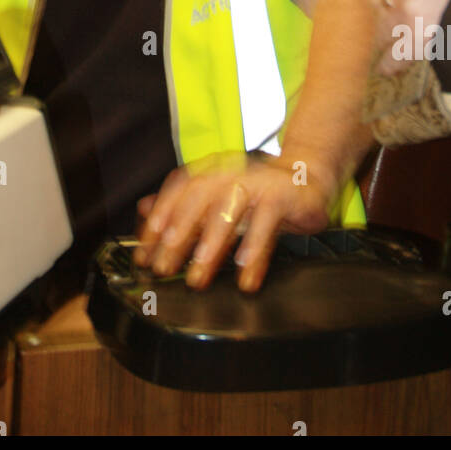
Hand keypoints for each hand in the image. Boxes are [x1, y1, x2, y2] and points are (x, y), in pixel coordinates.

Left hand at [133, 149, 338, 293]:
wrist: (307, 178)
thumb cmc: (257, 194)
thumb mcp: (217, 198)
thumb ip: (181, 204)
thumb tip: (143, 210)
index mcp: (211, 172)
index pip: (177, 191)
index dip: (158, 219)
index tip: (144, 250)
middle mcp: (230, 173)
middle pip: (198, 200)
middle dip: (178, 235)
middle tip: (164, 267)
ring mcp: (257, 183)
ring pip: (229, 211)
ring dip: (211, 245)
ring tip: (198, 277)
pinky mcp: (282, 197)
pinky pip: (266, 225)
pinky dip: (254, 251)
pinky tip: (245, 275)